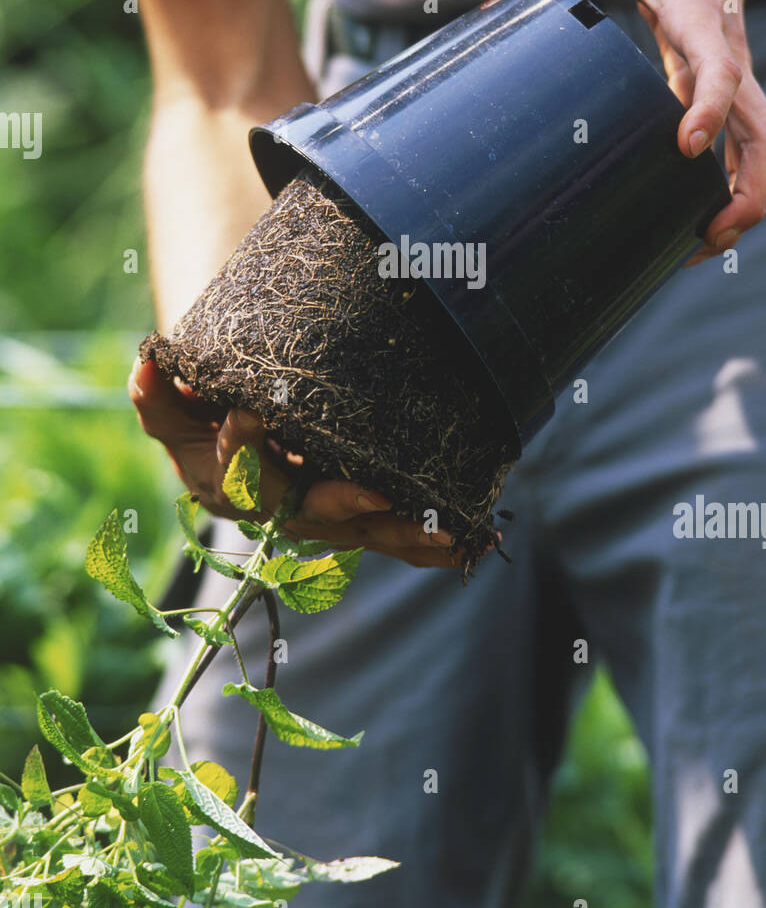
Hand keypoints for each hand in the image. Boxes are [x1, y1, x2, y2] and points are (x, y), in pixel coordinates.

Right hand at [128, 357, 461, 568]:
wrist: (226, 439)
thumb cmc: (199, 414)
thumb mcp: (171, 406)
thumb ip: (158, 393)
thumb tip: (148, 363)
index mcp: (224, 484)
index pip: (232, 468)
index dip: (242, 446)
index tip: (250, 410)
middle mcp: (273, 511)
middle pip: (306, 514)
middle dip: (340, 505)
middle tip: (375, 496)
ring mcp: (317, 519)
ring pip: (361, 533)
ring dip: (405, 536)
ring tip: (451, 535)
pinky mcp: (352, 520)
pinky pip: (390, 536)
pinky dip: (429, 545)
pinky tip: (474, 544)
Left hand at [470, 0, 765, 261]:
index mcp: (701, 19)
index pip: (722, 72)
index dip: (710, 111)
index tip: (685, 147)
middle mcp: (729, 54)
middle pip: (763, 134)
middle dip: (748, 190)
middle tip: (712, 234)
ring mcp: (731, 76)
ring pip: (761, 148)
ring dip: (745, 200)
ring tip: (704, 246)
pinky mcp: (722, 90)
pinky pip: (740, 145)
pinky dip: (728, 185)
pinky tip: (694, 220)